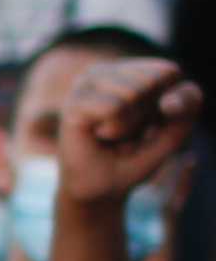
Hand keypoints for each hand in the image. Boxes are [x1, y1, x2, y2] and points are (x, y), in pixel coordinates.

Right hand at [59, 58, 200, 207]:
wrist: (99, 189)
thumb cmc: (134, 158)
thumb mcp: (175, 130)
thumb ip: (187, 107)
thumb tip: (168, 102)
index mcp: (129, 71)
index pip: (169, 71)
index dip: (174, 102)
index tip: (157, 122)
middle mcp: (107, 71)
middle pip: (153, 79)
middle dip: (147, 114)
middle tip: (126, 132)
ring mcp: (87, 84)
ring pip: (133, 92)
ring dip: (130, 123)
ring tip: (112, 134)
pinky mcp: (74, 102)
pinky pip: (114, 108)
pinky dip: (114, 129)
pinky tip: (99, 135)